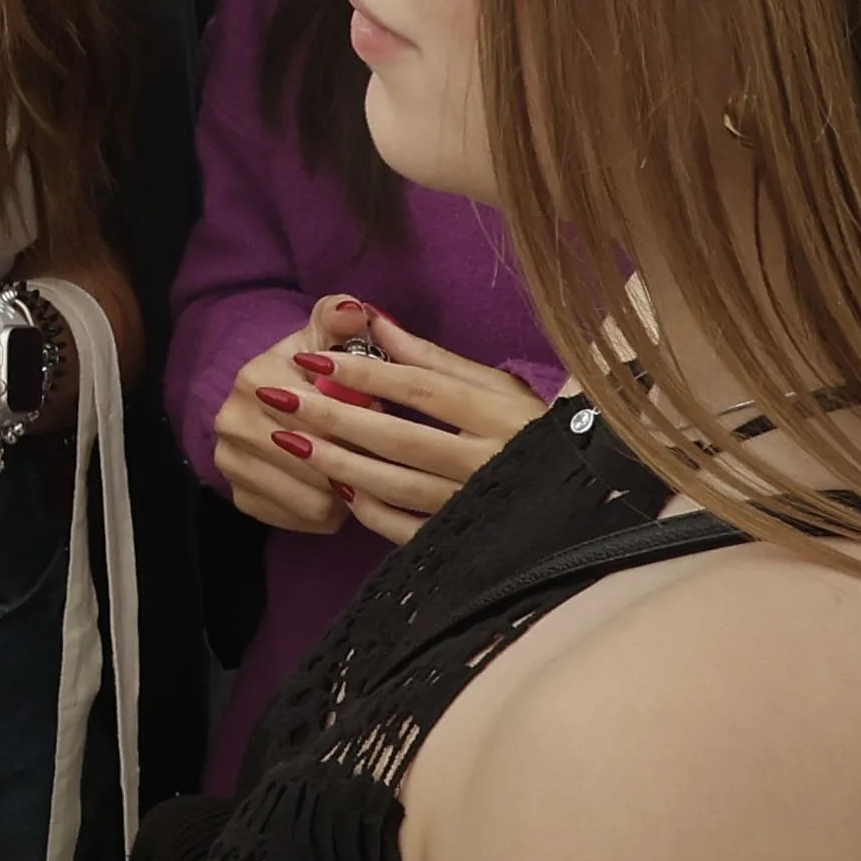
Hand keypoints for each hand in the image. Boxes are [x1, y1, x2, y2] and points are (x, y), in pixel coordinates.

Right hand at [208, 300, 357, 535]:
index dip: (363, 418)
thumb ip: (339, 319)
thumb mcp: (323, 337)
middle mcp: (233, 421)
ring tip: (357, 469)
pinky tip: (336, 490)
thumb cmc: (309, 370)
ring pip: (315, 499)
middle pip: (320, 462)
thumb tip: (353, 310)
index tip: (377, 411)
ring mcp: (232, 462)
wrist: (266, 401)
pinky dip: (330, 510)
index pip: (325, 416)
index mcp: (255, 378)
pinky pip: (303, 520)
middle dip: (356, 459)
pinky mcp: (240, 497)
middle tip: (376, 449)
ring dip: (346, 490)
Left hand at [280, 305, 543, 544]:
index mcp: (499, 415)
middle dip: (331, 416)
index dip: (362, 372)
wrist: (582, 494)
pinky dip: (369, 510)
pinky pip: (408, 530)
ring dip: (336, 462)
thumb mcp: (494, 385)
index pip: (420, 389)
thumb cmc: (529, 427)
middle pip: (397, 437)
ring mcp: (476, 506)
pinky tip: (336, 489)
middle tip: (278, 397)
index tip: (309, 356)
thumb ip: (433, 357)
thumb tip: (373, 319)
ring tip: (289, 440)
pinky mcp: (466, 541)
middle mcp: (489, 462)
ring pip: (395, 485)